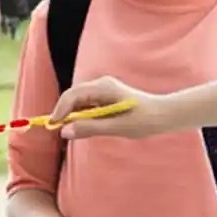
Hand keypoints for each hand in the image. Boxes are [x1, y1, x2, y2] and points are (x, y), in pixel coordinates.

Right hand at [50, 76, 169, 140]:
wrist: (164, 114)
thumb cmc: (144, 120)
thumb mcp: (117, 127)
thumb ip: (90, 128)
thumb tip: (65, 131)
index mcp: (104, 88)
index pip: (73, 95)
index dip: (60, 110)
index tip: (53, 126)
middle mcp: (102, 85)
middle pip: (73, 96)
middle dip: (63, 112)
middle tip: (57, 130)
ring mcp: (103, 90)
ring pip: (79, 101)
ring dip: (72, 115)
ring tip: (71, 130)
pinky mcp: (106, 97)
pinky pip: (87, 105)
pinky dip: (82, 116)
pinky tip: (85, 127)